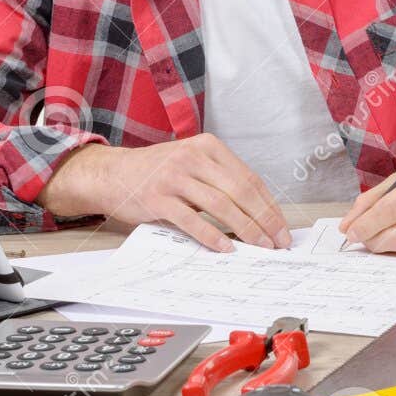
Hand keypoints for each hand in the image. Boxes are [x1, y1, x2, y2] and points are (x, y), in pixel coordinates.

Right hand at [39, 134, 291, 251]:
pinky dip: (212, 235)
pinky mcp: (159, 197)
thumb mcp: (192, 164)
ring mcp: (175, 176)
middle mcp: (193, 157)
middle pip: (240, 191)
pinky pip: (192, 219)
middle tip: (277, 242)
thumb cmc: (158, 173)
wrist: (113, 173)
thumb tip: (257, 214)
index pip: (249, 178)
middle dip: (264, 219)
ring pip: (221, 205)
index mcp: (208, 146)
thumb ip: (219, 180)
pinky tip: (226, 248)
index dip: (269, 205)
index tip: (281, 227)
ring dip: (245, 229)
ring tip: (259, 246)